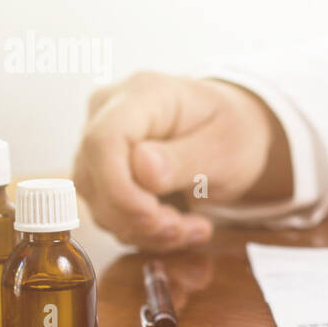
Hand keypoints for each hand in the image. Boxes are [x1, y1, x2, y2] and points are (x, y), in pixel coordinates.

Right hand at [74, 72, 291, 249]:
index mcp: (143, 94)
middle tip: (185, 228)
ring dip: (146, 230)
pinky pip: (110, 214)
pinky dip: (145, 232)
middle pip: (94, 178)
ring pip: (100, 204)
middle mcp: (108, 113)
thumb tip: (140, 167)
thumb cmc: (233, 130)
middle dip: (139, 218)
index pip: (104, 140)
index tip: (153, 216)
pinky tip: (181, 226)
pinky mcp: (100, 172)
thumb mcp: (226, 147)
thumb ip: (183, 158)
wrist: (232, 131)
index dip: (119, 188)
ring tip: (194, 227)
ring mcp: (99, 143)